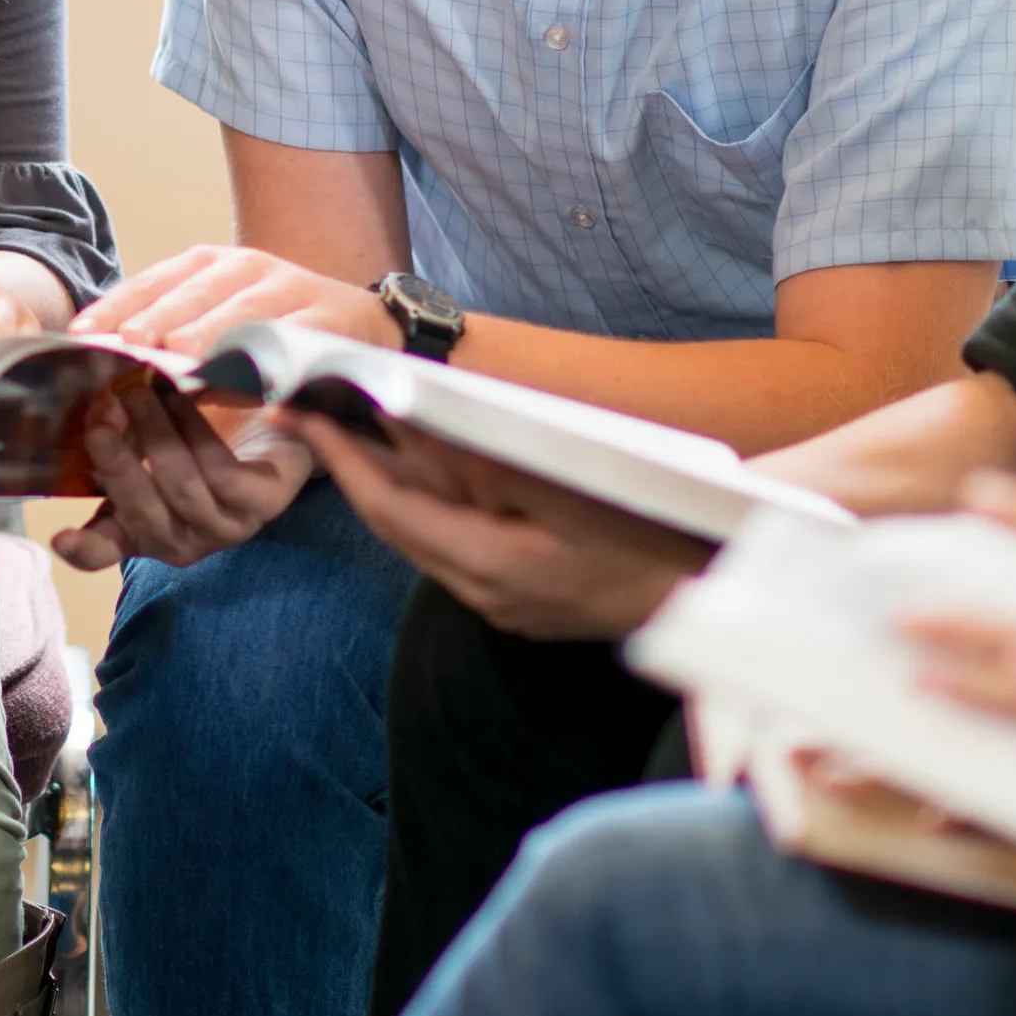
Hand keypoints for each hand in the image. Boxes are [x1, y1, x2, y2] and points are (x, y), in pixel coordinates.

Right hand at [49, 383, 315, 570]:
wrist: (272, 421)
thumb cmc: (194, 428)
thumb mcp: (144, 434)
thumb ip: (114, 434)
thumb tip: (88, 404)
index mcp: (140, 529)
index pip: (103, 551)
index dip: (82, 549)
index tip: (58, 538)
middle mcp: (180, 539)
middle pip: (142, 514)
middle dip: (118, 465)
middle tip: (100, 417)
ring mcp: (225, 527)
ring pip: (183, 491)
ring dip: (156, 437)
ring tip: (138, 391)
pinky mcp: (263, 505)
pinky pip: (224, 476)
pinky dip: (196, 434)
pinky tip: (181, 399)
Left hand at [72, 245, 395, 356]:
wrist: (358, 323)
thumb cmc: (269, 328)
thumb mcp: (214, 320)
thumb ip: (166, 337)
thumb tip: (104, 366)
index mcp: (210, 265)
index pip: (154, 280)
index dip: (117, 305)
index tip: (82, 334)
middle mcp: (246, 267)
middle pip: (194, 291)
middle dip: (157, 316)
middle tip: (127, 343)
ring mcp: (289, 287)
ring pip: (243, 309)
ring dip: (209, 332)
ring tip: (179, 355)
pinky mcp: (326, 316)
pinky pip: (294, 335)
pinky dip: (269, 353)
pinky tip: (245, 374)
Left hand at [307, 412, 705, 638]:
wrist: (712, 593)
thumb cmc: (654, 533)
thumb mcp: (571, 488)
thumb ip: (490, 461)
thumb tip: (418, 426)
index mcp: (492, 566)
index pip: (392, 509)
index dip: (342, 459)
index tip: (302, 413)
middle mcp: (484, 593)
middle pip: (396, 524)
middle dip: (349, 465)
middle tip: (306, 412)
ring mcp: (501, 602)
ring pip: (422, 534)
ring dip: (386, 482)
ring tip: (349, 427)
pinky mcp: (518, 599)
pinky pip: (454, 543)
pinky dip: (429, 503)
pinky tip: (424, 466)